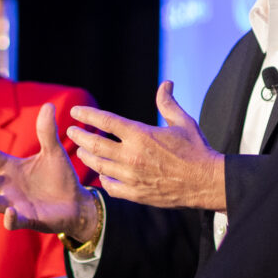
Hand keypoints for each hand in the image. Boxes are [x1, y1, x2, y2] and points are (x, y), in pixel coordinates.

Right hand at [0, 103, 101, 239]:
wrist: (76, 202)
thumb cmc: (60, 177)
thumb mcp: (53, 152)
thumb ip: (47, 131)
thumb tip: (48, 105)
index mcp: (11, 168)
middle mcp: (8, 186)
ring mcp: (15, 204)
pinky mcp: (27, 219)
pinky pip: (13, 221)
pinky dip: (9, 219)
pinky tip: (10, 212)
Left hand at [65, 82, 226, 210]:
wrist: (206, 182)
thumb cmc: (196, 150)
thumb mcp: (183, 122)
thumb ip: (168, 103)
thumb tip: (166, 83)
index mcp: (141, 134)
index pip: (106, 121)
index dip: (87, 115)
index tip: (75, 112)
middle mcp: (132, 155)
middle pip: (95, 144)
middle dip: (79, 136)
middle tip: (72, 131)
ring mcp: (132, 176)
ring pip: (99, 166)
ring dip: (87, 156)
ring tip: (82, 151)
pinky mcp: (135, 194)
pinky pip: (110, 186)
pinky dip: (103, 179)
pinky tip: (102, 174)